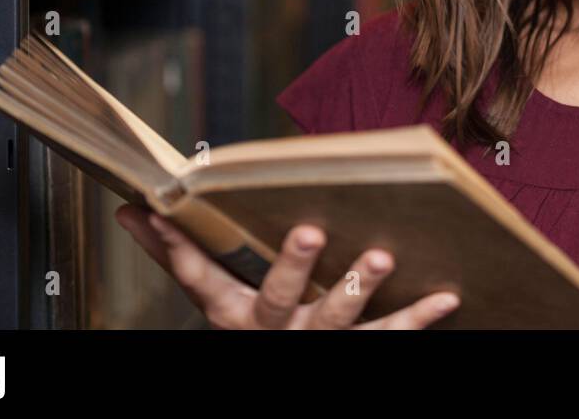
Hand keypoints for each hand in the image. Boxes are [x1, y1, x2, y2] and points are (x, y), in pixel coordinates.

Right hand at [115, 204, 460, 328]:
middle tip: (308, 231)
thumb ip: (177, 252)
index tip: (167, 212)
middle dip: (292, 268)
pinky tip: (447, 296)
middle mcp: (274, 333)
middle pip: (279, 301)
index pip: (199, 277)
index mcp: (234, 314)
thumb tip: (131, 208)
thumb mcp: (212, 291)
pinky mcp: (354, 353)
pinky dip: (419, 318)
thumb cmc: (251, 321)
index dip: (178, 247)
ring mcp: (316, 346)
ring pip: (337, 322)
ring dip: (359, 289)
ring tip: (380, 256)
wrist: (281, 370)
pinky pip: (389, 338)